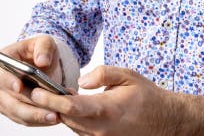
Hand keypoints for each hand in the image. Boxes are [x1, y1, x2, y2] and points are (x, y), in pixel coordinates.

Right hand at [0, 35, 72, 126]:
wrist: (41, 64)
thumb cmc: (40, 51)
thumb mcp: (45, 42)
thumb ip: (44, 48)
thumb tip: (42, 62)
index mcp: (3, 62)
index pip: (0, 73)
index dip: (8, 81)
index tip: (19, 87)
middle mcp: (0, 82)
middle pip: (9, 99)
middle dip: (29, 105)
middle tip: (48, 108)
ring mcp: (5, 98)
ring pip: (17, 112)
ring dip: (35, 116)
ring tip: (55, 117)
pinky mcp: (13, 110)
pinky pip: (24, 119)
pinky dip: (37, 121)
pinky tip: (53, 118)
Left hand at [29, 65, 203, 135]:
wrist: (166, 121)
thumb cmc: (148, 97)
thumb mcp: (127, 76)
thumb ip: (102, 74)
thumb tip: (81, 80)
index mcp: (106, 110)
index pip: (70, 106)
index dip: (50, 99)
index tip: (37, 91)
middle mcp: (100, 129)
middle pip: (66, 117)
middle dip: (51, 104)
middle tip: (38, 89)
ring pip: (72, 125)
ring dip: (62, 112)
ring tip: (53, 95)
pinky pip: (81, 131)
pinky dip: (75, 119)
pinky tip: (74, 106)